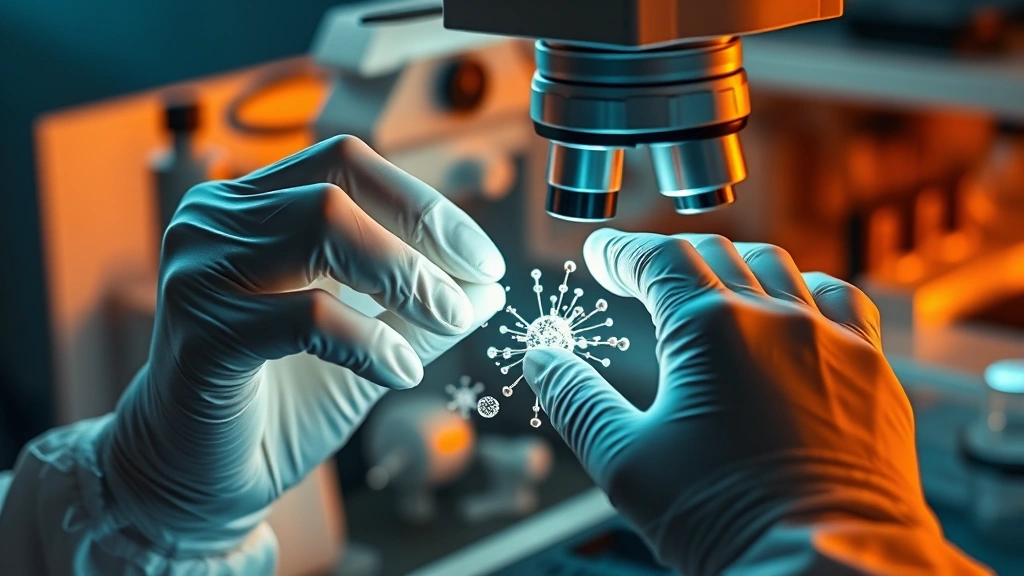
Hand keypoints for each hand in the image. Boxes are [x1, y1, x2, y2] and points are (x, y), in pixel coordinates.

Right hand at [101, 136, 505, 554]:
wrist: (200, 475)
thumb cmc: (283, 400)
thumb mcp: (371, 343)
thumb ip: (422, 308)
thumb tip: (491, 288)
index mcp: (255, 206)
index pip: (348, 164)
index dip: (426, 205)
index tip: (485, 260)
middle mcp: (217, 221)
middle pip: (337, 186)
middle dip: (423, 235)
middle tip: (474, 289)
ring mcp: (201, 270)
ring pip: (320, 231)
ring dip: (404, 278)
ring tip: (448, 323)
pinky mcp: (201, 332)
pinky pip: (306, 315)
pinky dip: (370, 341)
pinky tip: (402, 372)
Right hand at [524, 230, 937, 574]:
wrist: (822, 568)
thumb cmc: (724, 519)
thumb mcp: (623, 461)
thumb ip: (576, 398)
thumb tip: (542, 359)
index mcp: (711, 329)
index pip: (658, 259)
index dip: (621, 251)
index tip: (601, 254)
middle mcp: (777, 319)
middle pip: (717, 253)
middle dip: (672, 256)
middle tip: (644, 272)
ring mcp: (833, 342)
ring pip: (782, 269)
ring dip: (738, 266)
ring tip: (715, 283)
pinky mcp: (873, 374)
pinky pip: (845, 304)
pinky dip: (808, 293)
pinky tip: (796, 310)